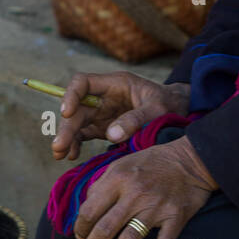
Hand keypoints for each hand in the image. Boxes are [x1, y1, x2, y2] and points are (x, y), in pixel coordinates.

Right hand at [52, 71, 188, 161]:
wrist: (180, 113)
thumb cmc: (170, 105)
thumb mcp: (157, 109)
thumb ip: (136, 119)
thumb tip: (111, 135)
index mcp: (115, 84)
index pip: (83, 82)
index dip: (71, 95)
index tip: (67, 112)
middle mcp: (104, 97)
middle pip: (77, 108)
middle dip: (67, 126)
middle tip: (59, 145)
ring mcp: (103, 113)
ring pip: (78, 123)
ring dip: (67, 137)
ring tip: (61, 155)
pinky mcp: (105, 127)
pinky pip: (85, 134)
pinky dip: (77, 144)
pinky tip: (72, 156)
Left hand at [72, 136, 215, 238]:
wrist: (191, 159)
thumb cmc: (152, 161)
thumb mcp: (121, 163)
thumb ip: (102, 184)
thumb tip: (86, 207)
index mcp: (119, 178)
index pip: (91, 209)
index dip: (81, 227)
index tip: (79, 237)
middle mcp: (135, 193)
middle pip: (106, 228)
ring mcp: (157, 207)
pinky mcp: (176, 217)